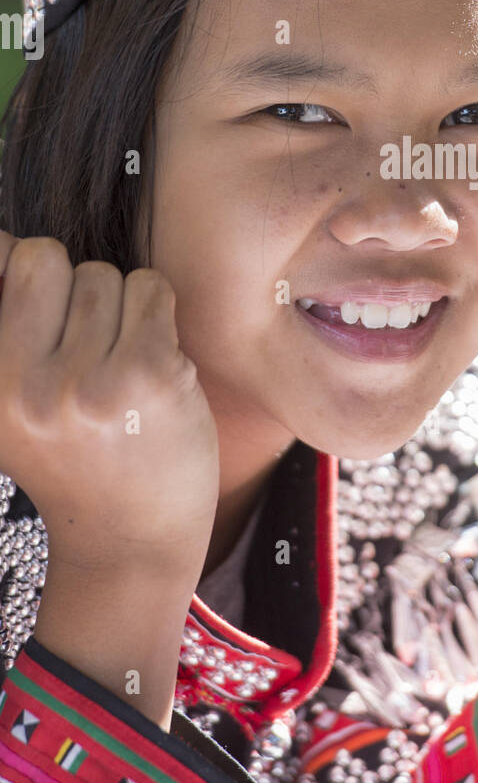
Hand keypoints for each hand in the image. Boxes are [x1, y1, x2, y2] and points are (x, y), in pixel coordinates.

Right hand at [0, 232, 219, 576]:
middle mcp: (21, 386)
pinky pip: (150, 288)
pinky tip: (152, 362)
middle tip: (87, 341)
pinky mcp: (148, 375)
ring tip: (119, 364)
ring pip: (105, 275)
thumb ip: (7, 328)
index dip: (18, 269)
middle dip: (72, 286)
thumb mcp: (13, 405)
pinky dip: (156, 313)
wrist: (129, 540)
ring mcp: (85, 382)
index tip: (41, 306)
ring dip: (119, 308)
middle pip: (48, 258)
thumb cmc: (73, 457)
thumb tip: (7, 242)